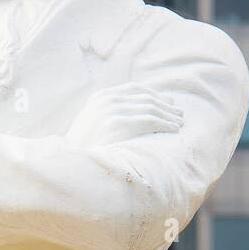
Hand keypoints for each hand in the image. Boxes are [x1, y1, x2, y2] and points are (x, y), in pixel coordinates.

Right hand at [65, 82, 183, 146]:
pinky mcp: (119, 125)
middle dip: (166, 106)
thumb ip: (109, 111)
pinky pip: (150, 121)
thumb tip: (137, 109)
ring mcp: (112, 111)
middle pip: (146, 98)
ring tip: (179, 123)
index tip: (168, 102)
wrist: (69, 161)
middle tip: (179, 114)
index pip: (135, 89)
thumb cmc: (83, 146)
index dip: (155, 95)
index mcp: (100, 97)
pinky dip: (165, 124)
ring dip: (169, 115)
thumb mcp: (92, 121)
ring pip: (151, 108)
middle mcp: (107, 100)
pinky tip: (173, 129)